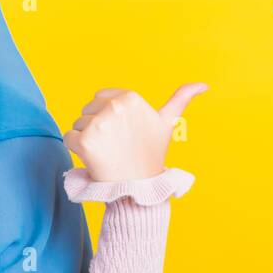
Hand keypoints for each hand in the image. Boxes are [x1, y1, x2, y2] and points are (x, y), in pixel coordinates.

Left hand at [62, 83, 206, 182]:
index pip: (100, 98)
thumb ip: (181, 99)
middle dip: (97, 126)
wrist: (139, 187)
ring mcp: (99, 124)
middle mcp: (114, 107)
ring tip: (107, 152)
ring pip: (78, 124)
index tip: (122, 133)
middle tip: (115, 145)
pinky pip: (68, 138)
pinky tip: (94, 159)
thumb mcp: (167, 123)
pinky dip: (76, 149)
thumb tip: (204, 84)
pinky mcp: (85, 142)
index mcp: (130, 97)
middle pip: (87, 110)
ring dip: (87, 139)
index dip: (108, 116)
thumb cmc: (151, 154)